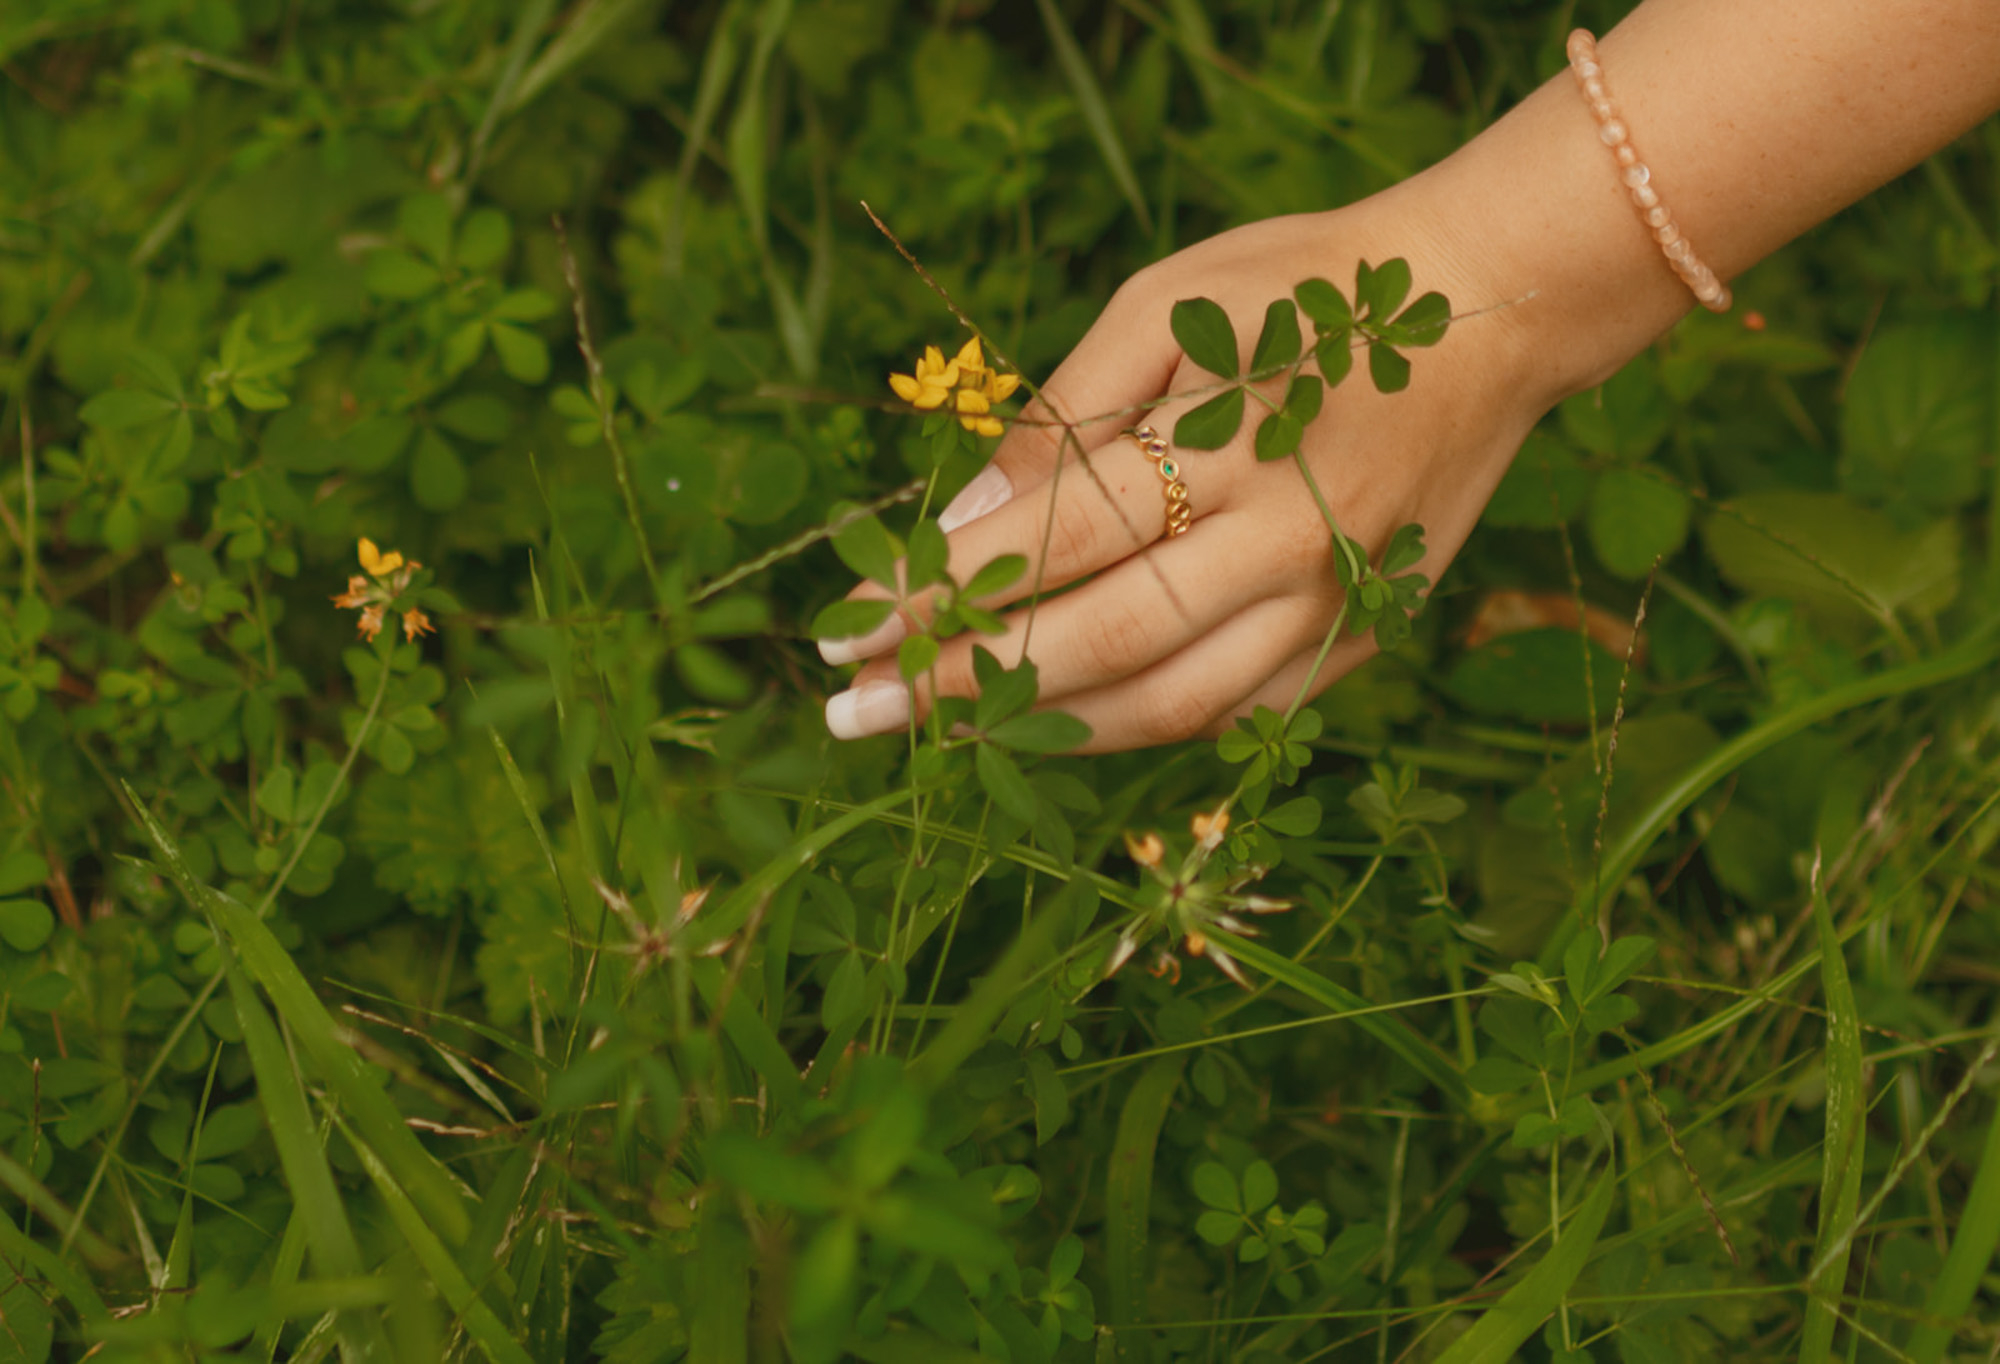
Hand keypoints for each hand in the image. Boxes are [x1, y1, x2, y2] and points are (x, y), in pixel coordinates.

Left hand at [818, 197, 1551, 752]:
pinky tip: (1059, 725)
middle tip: (854, 712)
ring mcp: (1334, 603)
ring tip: (941, 730)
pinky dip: (1139, 727)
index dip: (938, 590)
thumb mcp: (1170, 303)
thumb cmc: (1306, 291)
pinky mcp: (1362, 637)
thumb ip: (1063, 413)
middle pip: (1100, 640)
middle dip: (961, 682)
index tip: (844, 630)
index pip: (1053, 539)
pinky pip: (1237, 713)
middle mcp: (1290, 540)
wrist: (1488, 315)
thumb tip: (958, 519)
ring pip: (1169, 704)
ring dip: (1040, 729)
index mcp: (1234, 439)